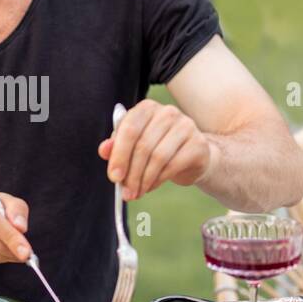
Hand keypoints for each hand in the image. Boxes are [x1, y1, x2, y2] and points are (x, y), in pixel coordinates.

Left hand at [97, 99, 213, 200]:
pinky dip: (158, 180)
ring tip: (136, 192)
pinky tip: (151, 186)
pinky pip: (173, 166)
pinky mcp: (198, 144)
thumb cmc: (156, 147)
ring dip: (144, 180)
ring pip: (158, 157)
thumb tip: (104, 150)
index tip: (113, 177)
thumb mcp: (133, 145)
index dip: (119, 155)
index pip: (129, 129)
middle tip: (125, 192)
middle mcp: (167, 112)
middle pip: (143, 145)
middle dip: (131, 173)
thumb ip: (116, 146)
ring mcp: (186, 126)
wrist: (192, 155)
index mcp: (147, 108)